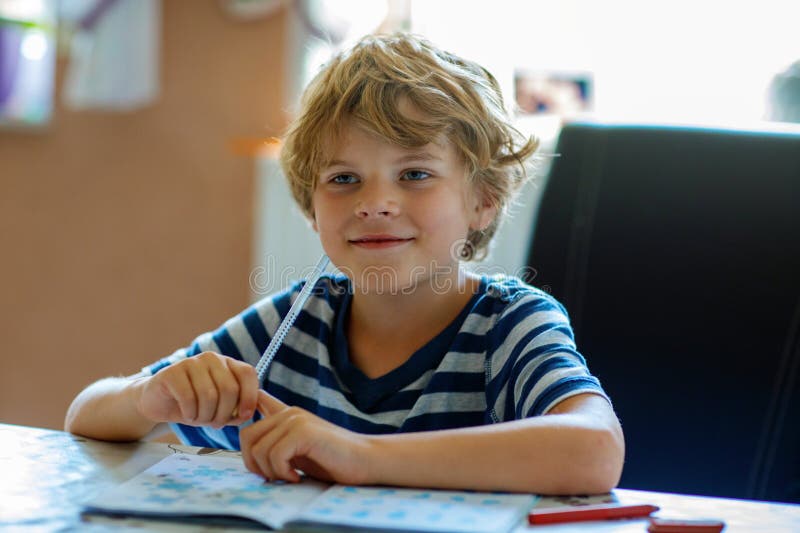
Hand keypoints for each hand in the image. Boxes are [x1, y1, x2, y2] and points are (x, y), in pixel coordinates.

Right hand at [136, 352, 258, 427]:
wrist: (159, 402)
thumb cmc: (194, 405)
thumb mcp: (219, 408)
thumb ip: (236, 410)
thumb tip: (246, 414)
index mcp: (227, 363)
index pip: (247, 373)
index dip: (249, 397)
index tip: (243, 416)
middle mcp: (211, 358)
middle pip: (229, 388)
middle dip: (224, 414)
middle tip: (215, 424)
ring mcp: (191, 362)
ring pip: (209, 395)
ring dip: (205, 416)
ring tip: (199, 419)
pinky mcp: (171, 372)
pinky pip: (188, 398)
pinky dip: (190, 414)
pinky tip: (187, 415)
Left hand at [240, 391, 372, 484]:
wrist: (365, 460)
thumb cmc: (333, 460)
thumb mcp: (297, 450)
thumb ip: (277, 443)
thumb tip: (251, 449)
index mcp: (286, 415)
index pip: (255, 400)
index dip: (244, 421)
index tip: (257, 452)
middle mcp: (289, 412)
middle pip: (246, 436)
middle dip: (254, 463)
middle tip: (274, 476)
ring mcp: (296, 419)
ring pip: (259, 448)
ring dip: (270, 471)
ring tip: (290, 476)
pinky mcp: (304, 431)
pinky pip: (274, 455)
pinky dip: (282, 472)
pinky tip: (297, 476)